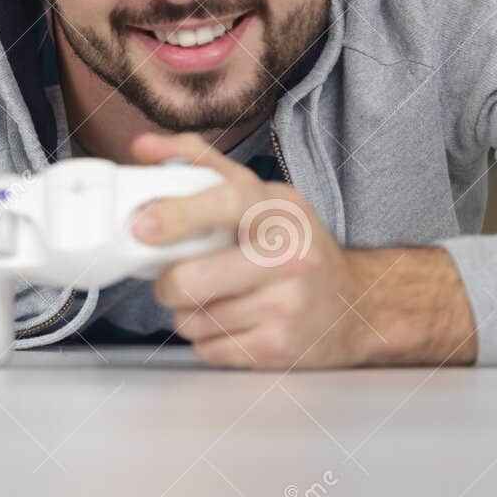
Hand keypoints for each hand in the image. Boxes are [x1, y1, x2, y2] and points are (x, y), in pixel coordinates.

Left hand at [132, 131, 470, 368]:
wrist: (354, 304)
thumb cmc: (293, 245)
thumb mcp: (259, 194)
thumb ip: (200, 164)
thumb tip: (144, 147)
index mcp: (279, 210)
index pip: (227, 203)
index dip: (179, 214)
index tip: (142, 226)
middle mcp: (290, 256)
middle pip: (193, 280)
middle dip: (167, 283)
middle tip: (173, 278)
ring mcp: (288, 305)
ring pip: (194, 319)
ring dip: (188, 313)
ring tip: (213, 299)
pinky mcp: (280, 349)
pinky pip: (209, 349)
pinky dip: (207, 339)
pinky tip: (232, 323)